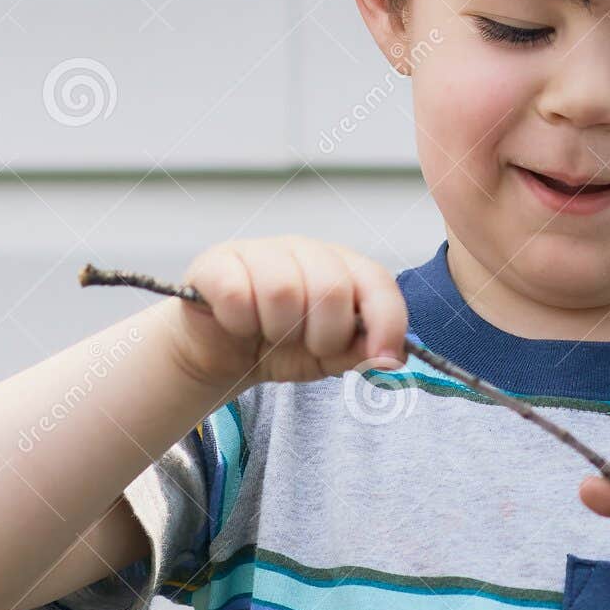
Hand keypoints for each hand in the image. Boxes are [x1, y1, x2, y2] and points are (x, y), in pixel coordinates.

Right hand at [163, 236, 408, 390]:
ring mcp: (260, 250)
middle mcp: (305, 250)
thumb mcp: (329, 357)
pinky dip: (240, 323)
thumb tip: (392, 359)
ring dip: (279, 331)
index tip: (384, 360)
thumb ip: (361, 352)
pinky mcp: (217, 262)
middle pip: (331, 288)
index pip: (376, 282)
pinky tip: (238, 325)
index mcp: (341, 267)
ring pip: (283, 291)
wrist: (221, 354)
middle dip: (325, 335)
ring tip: (269, 334)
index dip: (387, 322)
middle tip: (307, 346)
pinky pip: (237, 295)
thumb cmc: (280, 347)